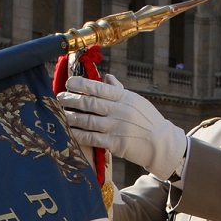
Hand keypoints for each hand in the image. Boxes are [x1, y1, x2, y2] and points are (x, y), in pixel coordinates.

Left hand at [58, 74, 186, 180]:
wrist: (161, 143)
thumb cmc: (148, 120)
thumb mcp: (136, 101)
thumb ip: (119, 90)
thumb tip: (106, 76)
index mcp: (124, 97)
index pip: (99, 88)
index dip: (82, 84)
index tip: (69, 82)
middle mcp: (119, 111)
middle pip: (90, 103)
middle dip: (72, 99)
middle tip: (59, 97)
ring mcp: (116, 127)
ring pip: (88, 121)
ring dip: (71, 117)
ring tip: (60, 114)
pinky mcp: (115, 143)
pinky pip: (92, 138)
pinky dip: (79, 135)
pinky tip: (69, 131)